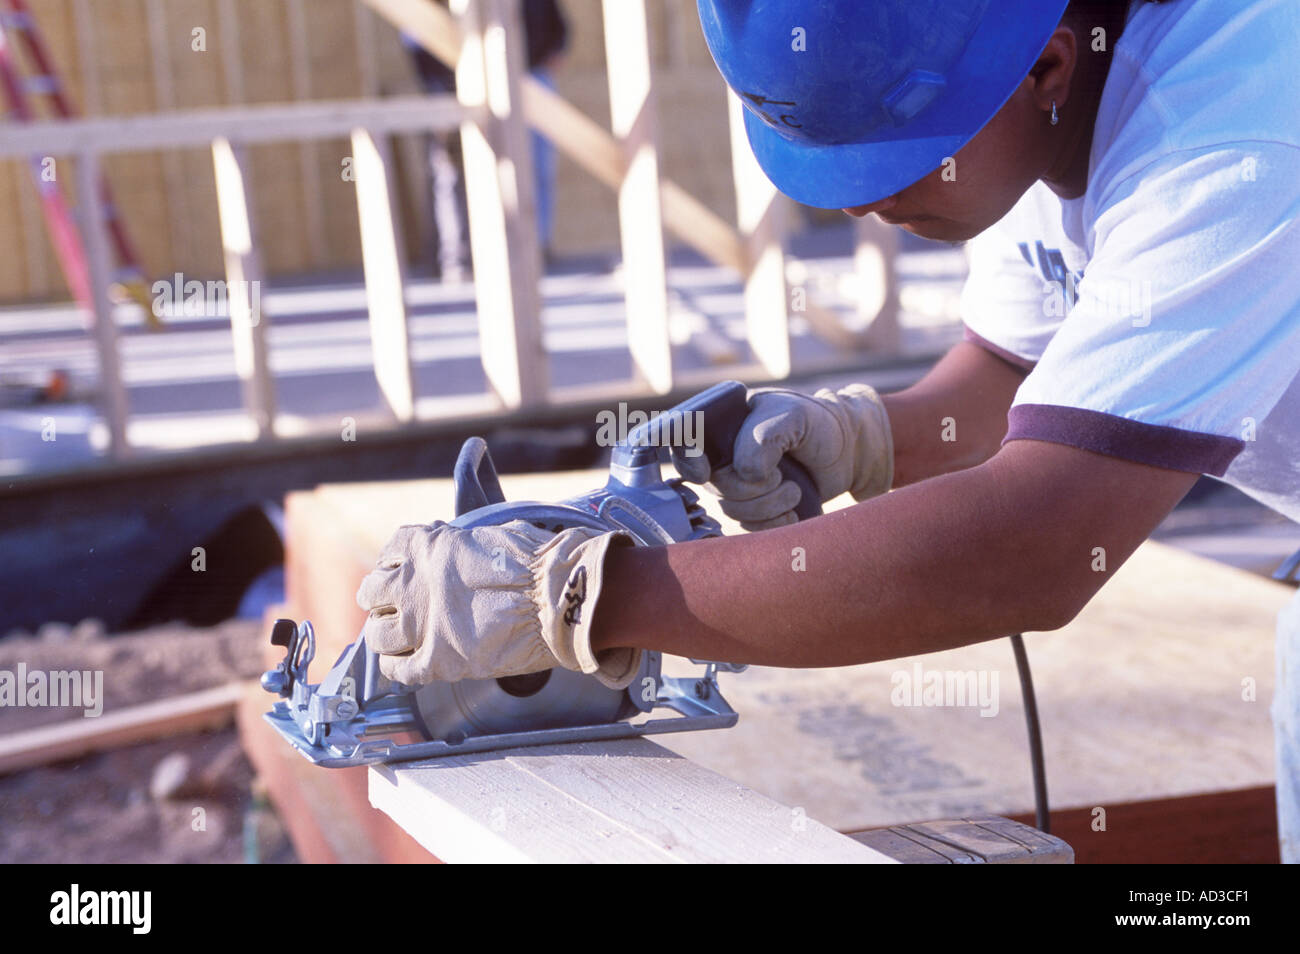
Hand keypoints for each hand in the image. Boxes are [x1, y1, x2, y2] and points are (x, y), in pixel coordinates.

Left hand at [355, 519, 638, 688]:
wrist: (559, 598)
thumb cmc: (539, 563)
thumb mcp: (495, 535)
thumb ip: (467, 545)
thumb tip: (467, 549)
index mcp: (429, 546)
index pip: (391, 551)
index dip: (395, 563)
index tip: (402, 571)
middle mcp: (414, 583)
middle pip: (372, 592)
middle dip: (381, 598)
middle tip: (395, 606)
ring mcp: (421, 625)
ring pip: (377, 634)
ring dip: (385, 634)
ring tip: (396, 638)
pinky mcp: (436, 662)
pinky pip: (398, 671)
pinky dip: (397, 668)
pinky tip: (403, 666)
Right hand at [674, 384, 893, 530]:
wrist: (847, 451)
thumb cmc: (816, 423)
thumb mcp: (792, 414)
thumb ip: (762, 437)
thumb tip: (745, 473)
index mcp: (724, 426)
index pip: (683, 444)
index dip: (688, 461)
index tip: (704, 470)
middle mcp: (724, 458)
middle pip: (715, 486)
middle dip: (753, 487)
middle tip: (782, 474)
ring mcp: (739, 487)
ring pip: (733, 510)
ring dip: (770, 505)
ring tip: (795, 488)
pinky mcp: (756, 512)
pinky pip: (751, 529)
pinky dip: (776, 523)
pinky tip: (793, 510)